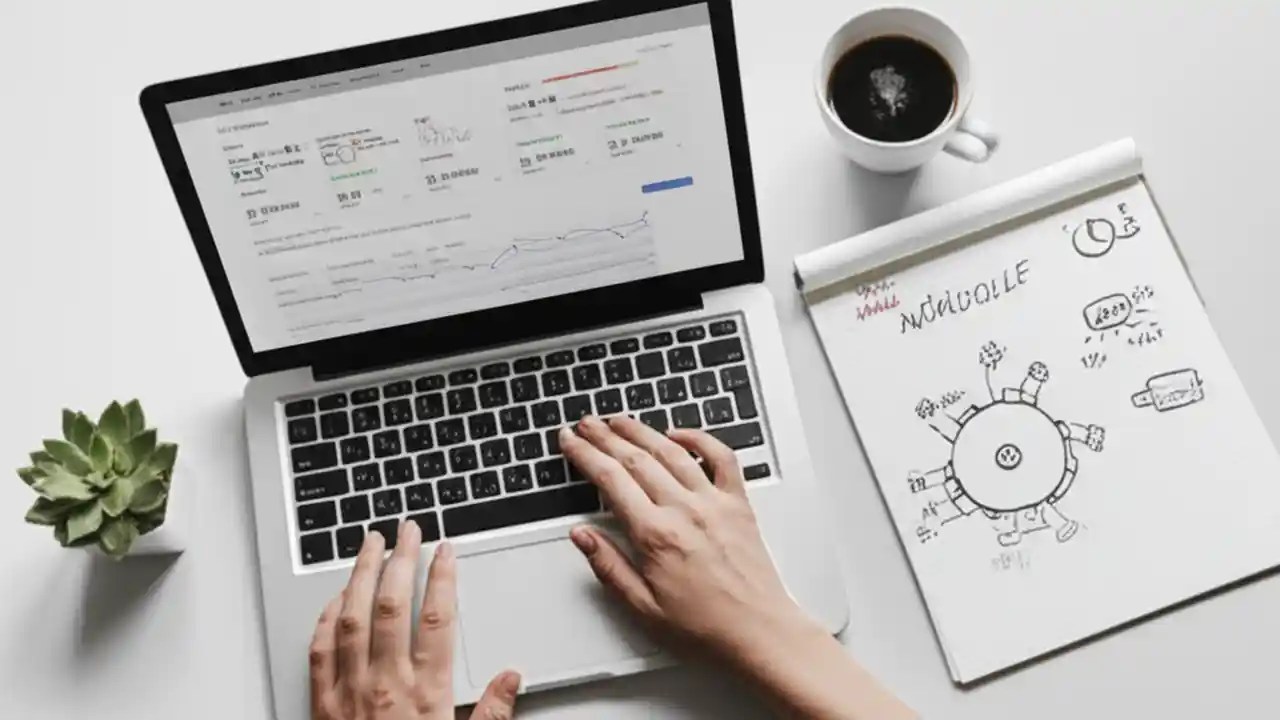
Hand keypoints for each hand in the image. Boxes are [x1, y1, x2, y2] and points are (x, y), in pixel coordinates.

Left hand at [309, 522, 519, 719]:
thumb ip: (493, 715)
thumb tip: (512, 678)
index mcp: (425, 695)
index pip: (436, 619)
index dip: (442, 577)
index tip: (446, 551)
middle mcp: (383, 685)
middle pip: (390, 606)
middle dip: (400, 560)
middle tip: (408, 529)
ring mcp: (347, 693)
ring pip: (349, 617)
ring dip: (359, 575)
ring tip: (369, 545)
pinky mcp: (321, 707)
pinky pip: (319, 651)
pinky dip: (325, 619)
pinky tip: (334, 600)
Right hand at [559, 415, 809, 664]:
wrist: (758, 633)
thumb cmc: (704, 627)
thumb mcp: (642, 607)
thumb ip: (608, 566)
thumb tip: (581, 535)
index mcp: (655, 536)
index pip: (610, 480)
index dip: (584, 455)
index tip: (570, 441)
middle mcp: (684, 510)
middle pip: (636, 458)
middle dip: (605, 436)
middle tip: (586, 424)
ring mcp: (713, 502)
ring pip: (672, 451)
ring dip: (642, 431)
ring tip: (620, 420)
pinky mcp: (738, 503)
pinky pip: (721, 457)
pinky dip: (699, 439)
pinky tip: (679, 433)